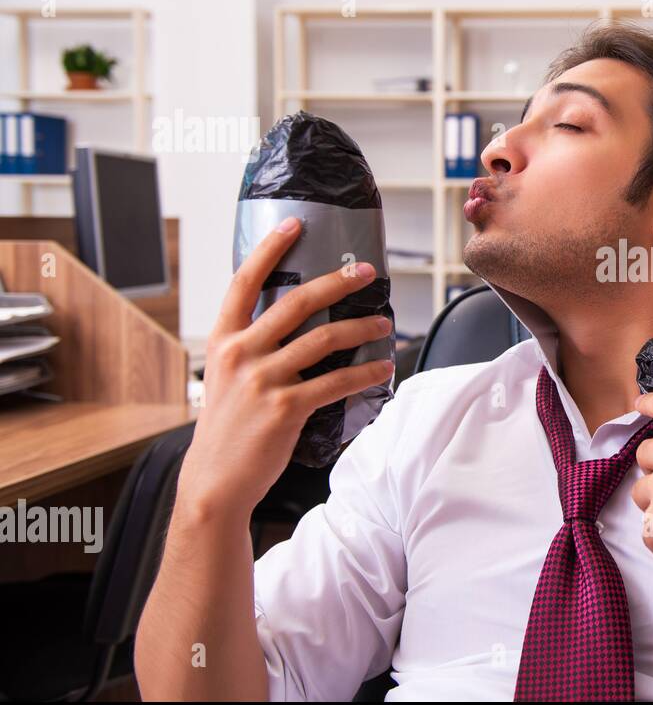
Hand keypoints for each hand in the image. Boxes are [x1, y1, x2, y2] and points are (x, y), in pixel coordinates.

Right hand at [176, 216, 394, 522]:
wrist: (217, 479)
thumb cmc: (228, 427)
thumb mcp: (226, 377)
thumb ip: (252, 347)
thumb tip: (296, 324)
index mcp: (223, 340)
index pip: (244, 282)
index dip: (269, 249)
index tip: (294, 225)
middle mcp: (240, 354)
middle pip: (297, 302)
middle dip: (337, 282)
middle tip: (366, 272)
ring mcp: (263, 380)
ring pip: (324, 339)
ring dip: (361, 329)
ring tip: (384, 324)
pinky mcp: (286, 407)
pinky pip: (335, 382)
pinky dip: (365, 374)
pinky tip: (382, 368)